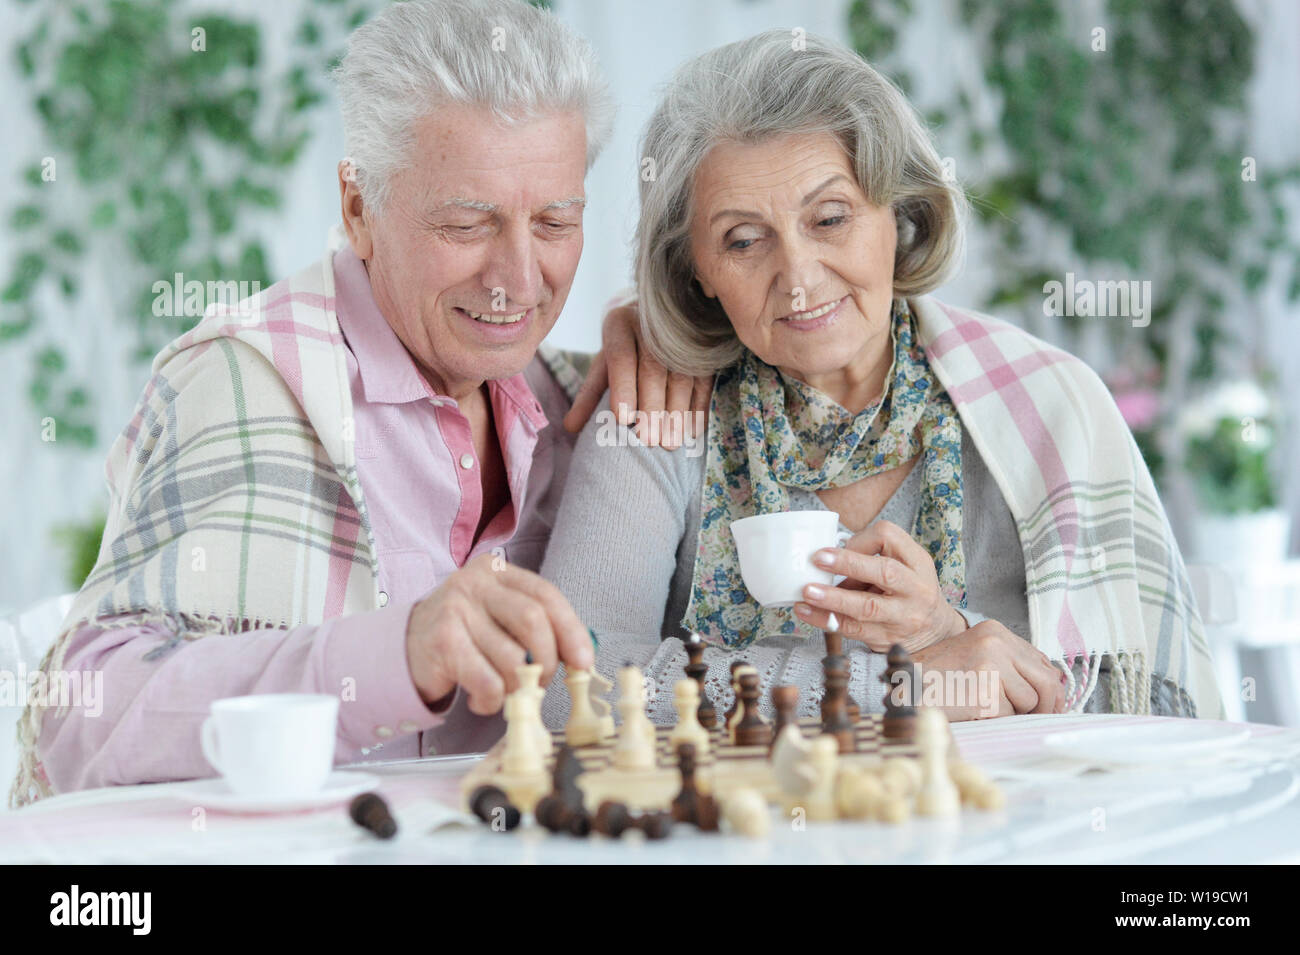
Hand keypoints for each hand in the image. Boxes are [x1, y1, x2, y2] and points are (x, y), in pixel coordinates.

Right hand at [404, 553, 593, 714]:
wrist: (404, 650)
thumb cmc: (464, 635)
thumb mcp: (499, 617)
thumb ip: (536, 627)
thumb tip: (580, 656)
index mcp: (497, 570)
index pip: (546, 595)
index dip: (571, 630)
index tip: (584, 661)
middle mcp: (475, 583)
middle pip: (533, 621)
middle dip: (547, 660)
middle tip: (542, 681)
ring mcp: (456, 610)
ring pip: (512, 658)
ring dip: (518, 686)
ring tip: (507, 691)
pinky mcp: (442, 643)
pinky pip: (487, 681)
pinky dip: (492, 700)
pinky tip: (481, 699)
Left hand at [562, 298, 711, 448]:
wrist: (658, 312)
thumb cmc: (625, 346)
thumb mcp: (604, 363)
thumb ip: (589, 394)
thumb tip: (569, 427)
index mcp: (620, 324)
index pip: (621, 356)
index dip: (623, 386)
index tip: (623, 418)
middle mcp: (652, 326)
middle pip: (653, 369)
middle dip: (652, 406)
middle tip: (649, 440)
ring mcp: (681, 337)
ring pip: (681, 376)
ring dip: (677, 412)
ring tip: (670, 443)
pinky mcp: (703, 351)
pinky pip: (704, 380)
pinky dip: (699, 407)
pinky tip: (691, 430)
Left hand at [794, 519, 966, 653]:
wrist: (935, 629)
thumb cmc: (909, 589)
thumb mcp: (904, 565)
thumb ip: (872, 558)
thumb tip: (824, 560)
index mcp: (918, 561)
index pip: (889, 537)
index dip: (859, 540)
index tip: (835, 546)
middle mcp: (916, 589)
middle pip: (885, 573)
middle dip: (848, 564)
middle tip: (817, 559)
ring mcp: (903, 617)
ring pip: (867, 607)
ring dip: (833, 599)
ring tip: (807, 592)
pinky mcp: (886, 638)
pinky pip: (853, 629)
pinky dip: (826, 620)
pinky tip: (807, 611)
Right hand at [908, 620, 1067, 719]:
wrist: (905, 687)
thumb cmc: (940, 676)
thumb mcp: (978, 656)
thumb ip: (1013, 665)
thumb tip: (1054, 686)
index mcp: (995, 631)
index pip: (1042, 661)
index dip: (1050, 688)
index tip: (1049, 704)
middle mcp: (995, 643)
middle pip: (1046, 681)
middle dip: (1047, 704)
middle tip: (1039, 718)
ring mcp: (989, 666)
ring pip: (1029, 701)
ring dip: (1014, 712)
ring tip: (986, 705)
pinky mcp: (984, 692)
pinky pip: (1008, 715)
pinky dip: (996, 720)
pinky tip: (973, 710)